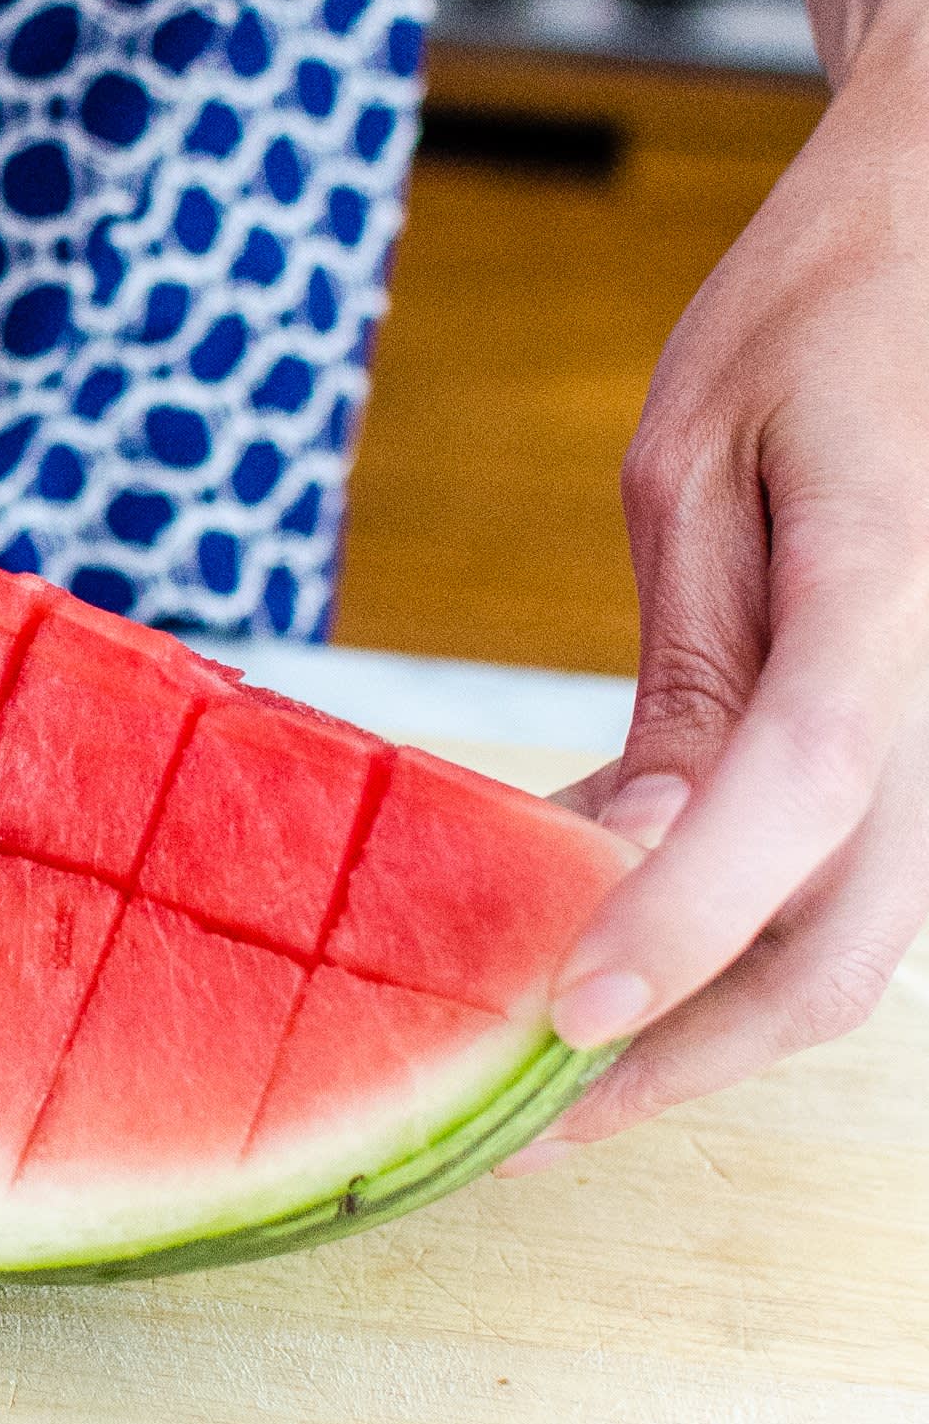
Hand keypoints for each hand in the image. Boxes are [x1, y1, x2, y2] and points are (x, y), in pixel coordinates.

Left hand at [505, 0, 928, 1165]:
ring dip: (717, 1011)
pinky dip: (749, 929)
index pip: (800, 796)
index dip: (683, 923)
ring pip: (861, 933)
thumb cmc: (816, 314)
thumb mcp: (695, 460)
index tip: (562, 1015)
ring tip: (563, 1054)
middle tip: (535, 1109)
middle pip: (852, 940)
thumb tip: (626, 844)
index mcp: (889, 587)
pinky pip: (858, 867)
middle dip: (691, 1047)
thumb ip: (687, 663)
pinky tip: (632, 934)